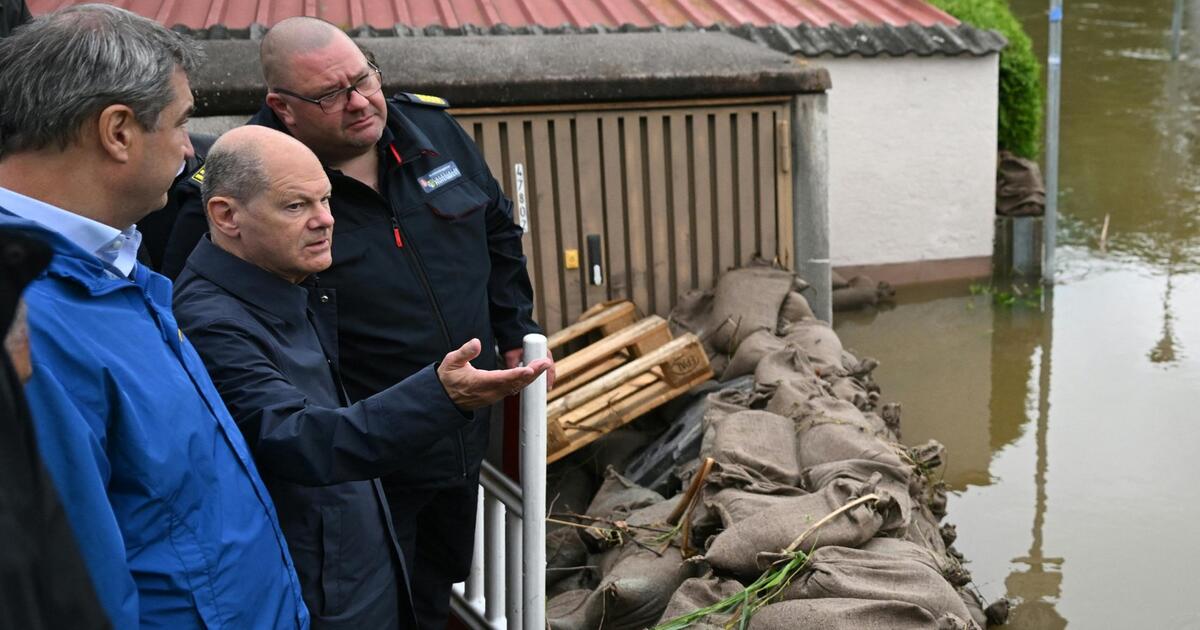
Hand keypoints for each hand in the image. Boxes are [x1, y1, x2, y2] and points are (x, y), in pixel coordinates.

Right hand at [438, 339, 552, 409]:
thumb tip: (476, 342)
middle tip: (545, 363)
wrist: (443, 399)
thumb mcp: (451, 361)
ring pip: (516, 387)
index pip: (502, 378)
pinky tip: (532, 375)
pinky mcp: (494, 397)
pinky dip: (523, 382)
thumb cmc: (448, 379)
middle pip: (515, 383)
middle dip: (532, 374)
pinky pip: (512, 390)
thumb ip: (465, 352)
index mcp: (479, 382)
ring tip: (543, 366)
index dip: (517, 374)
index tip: (530, 369)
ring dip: (530, 378)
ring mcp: (493, 396)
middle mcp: (489, 392)